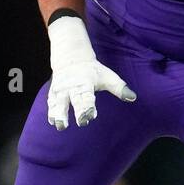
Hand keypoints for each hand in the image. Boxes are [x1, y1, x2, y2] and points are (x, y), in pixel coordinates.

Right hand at [46, 15, 134, 129]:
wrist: (72, 58)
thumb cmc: (94, 71)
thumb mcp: (108, 76)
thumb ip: (119, 88)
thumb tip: (133, 98)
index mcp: (85, 83)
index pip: (87, 97)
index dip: (88, 107)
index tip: (90, 116)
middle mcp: (72, 86)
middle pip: (73, 100)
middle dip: (75, 111)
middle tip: (77, 123)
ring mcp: (61, 89)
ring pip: (58, 102)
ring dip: (58, 114)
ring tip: (60, 126)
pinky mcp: (54, 92)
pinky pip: (51, 102)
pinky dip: (51, 111)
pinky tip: (52, 122)